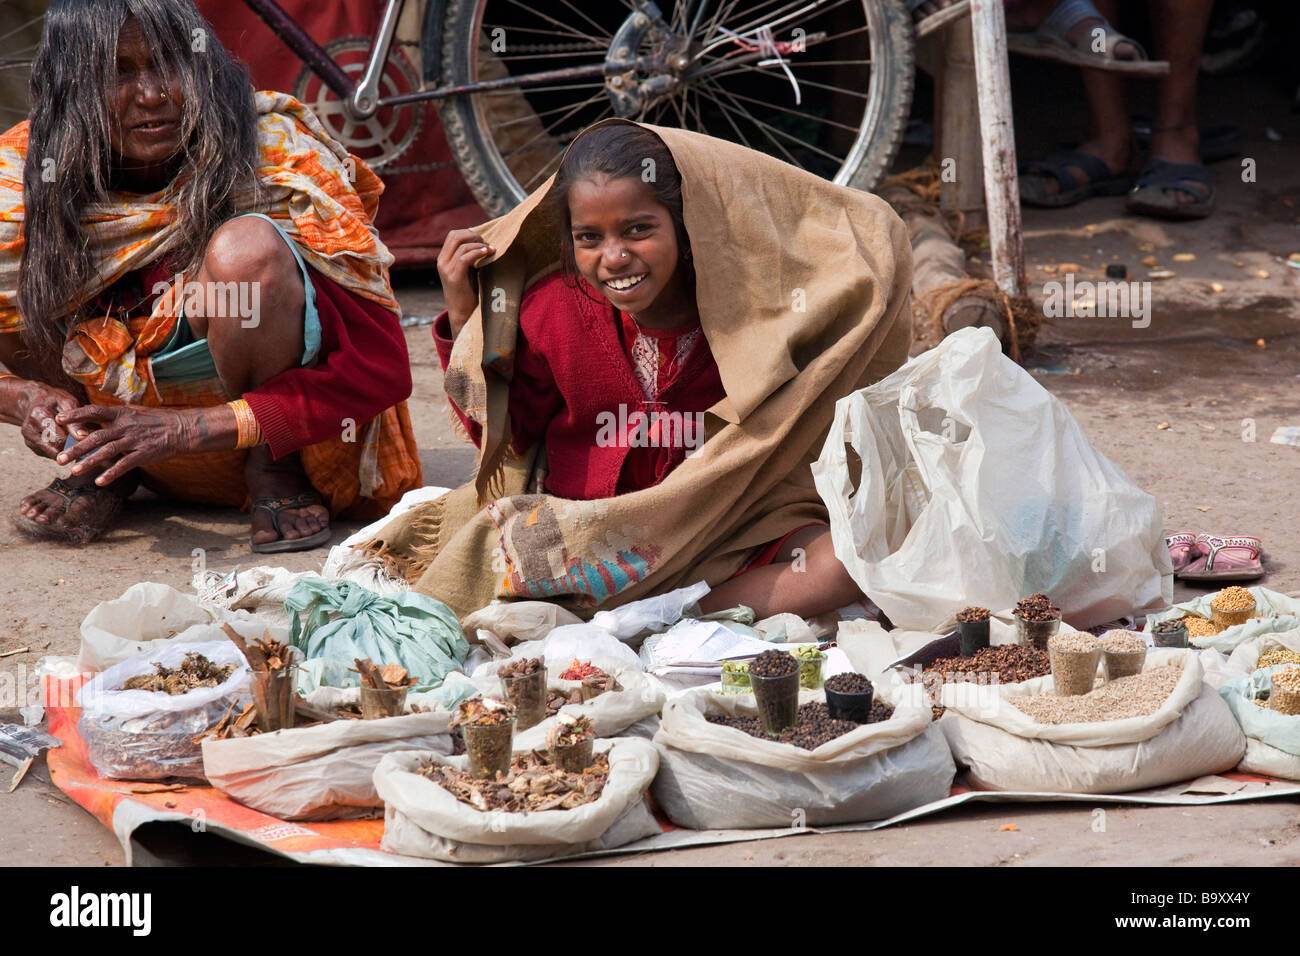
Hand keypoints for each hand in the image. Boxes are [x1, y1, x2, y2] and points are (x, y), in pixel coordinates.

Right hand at [17, 382, 83, 459]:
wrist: (35, 401)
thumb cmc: (55, 400)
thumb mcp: (67, 402)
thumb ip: (75, 418)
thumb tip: (83, 436)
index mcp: (38, 414)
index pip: (59, 435)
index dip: (76, 441)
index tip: (89, 442)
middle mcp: (29, 428)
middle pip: (55, 447)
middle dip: (73, 448)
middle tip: (88, 446)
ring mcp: (29, 439)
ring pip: (52, 453)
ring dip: (67, 451)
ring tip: (80, 444)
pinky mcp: (32, 446)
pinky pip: (49, 454)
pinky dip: (60, 450)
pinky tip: (68, 443)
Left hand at [56, 404, 205, 485]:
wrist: (183, 428)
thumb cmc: (157, 421)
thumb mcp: (135, 413)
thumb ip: (116, 417)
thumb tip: (95, 419)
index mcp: (122, 413)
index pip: (94, 411)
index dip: (75, 415)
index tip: (58, 419)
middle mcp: (125, 426)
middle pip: (95, 436)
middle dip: (76, 448)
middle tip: (59, 458)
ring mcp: (134, 440)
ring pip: (106, 451)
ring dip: (89, 462)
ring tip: (74, 471)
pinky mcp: (144, 454)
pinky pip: (125, 465)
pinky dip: (112, 473)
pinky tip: (100, 482)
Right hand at [436, 228, 493, 338]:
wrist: (462, 312)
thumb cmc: (468, 291)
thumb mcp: (467, 269)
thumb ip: (469, 256)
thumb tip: (483, 242)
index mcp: (444, 258)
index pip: (453, 235)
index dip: (469, 233)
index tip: (483, 240)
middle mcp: (442, 261)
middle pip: (455, 236)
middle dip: (474, 236)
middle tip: (487, 244)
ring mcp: (446, 269)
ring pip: (462, 246)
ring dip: (480, 245)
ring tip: (491, 250)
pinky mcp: (454, 277)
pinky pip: (465, 257)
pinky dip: (478, 252)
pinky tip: (488, 254)